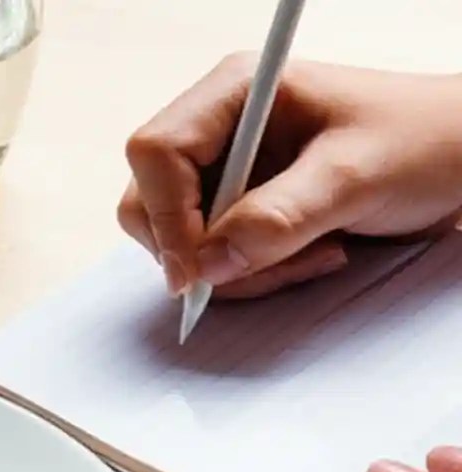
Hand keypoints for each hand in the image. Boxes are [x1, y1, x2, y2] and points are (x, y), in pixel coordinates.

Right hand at [117, 54, 461, 298]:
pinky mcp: (240, 206)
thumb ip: (277, 218)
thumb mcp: (354, 177)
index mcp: (234, 92)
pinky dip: (252, 272)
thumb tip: (208, 264)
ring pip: (177, 237)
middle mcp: (218, 127)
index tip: (199, 273)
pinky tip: (307, 254)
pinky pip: (211, 255)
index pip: (156, 152)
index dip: (169, 216)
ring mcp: (226, 169)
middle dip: (202, 249)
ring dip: (235, 268)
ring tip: (309, 254)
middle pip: (152, 199)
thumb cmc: (426, 141)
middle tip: (262, 265)